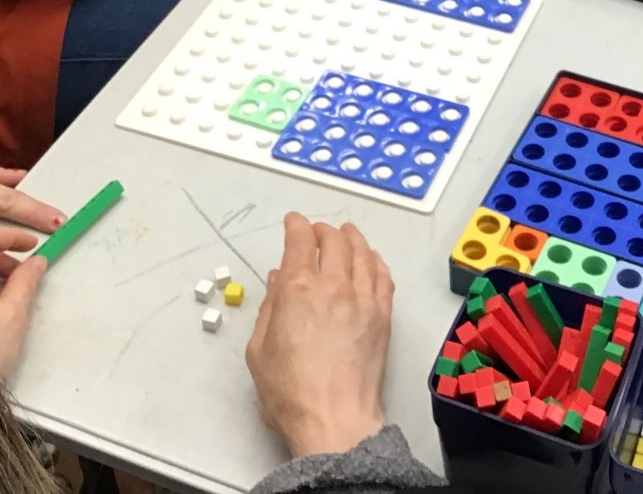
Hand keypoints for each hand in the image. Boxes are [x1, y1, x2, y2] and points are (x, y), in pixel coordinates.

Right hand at [245, 213, 392, 457]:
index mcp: (298, 289)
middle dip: (323, 230)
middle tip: (318, 231)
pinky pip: (383, 275)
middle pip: (334, 241)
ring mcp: (363, 298)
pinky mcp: (383, 315)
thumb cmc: (288, 391)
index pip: (300, 241)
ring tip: (346, 234)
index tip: (293, 222)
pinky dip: (375, 260)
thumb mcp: (259, 350)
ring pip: (362, 252)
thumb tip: (278, 278)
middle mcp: (333, 285)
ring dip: (352, 238)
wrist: (334, 419)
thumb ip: (269, 308)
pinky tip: (371, 259)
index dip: (296, 225)